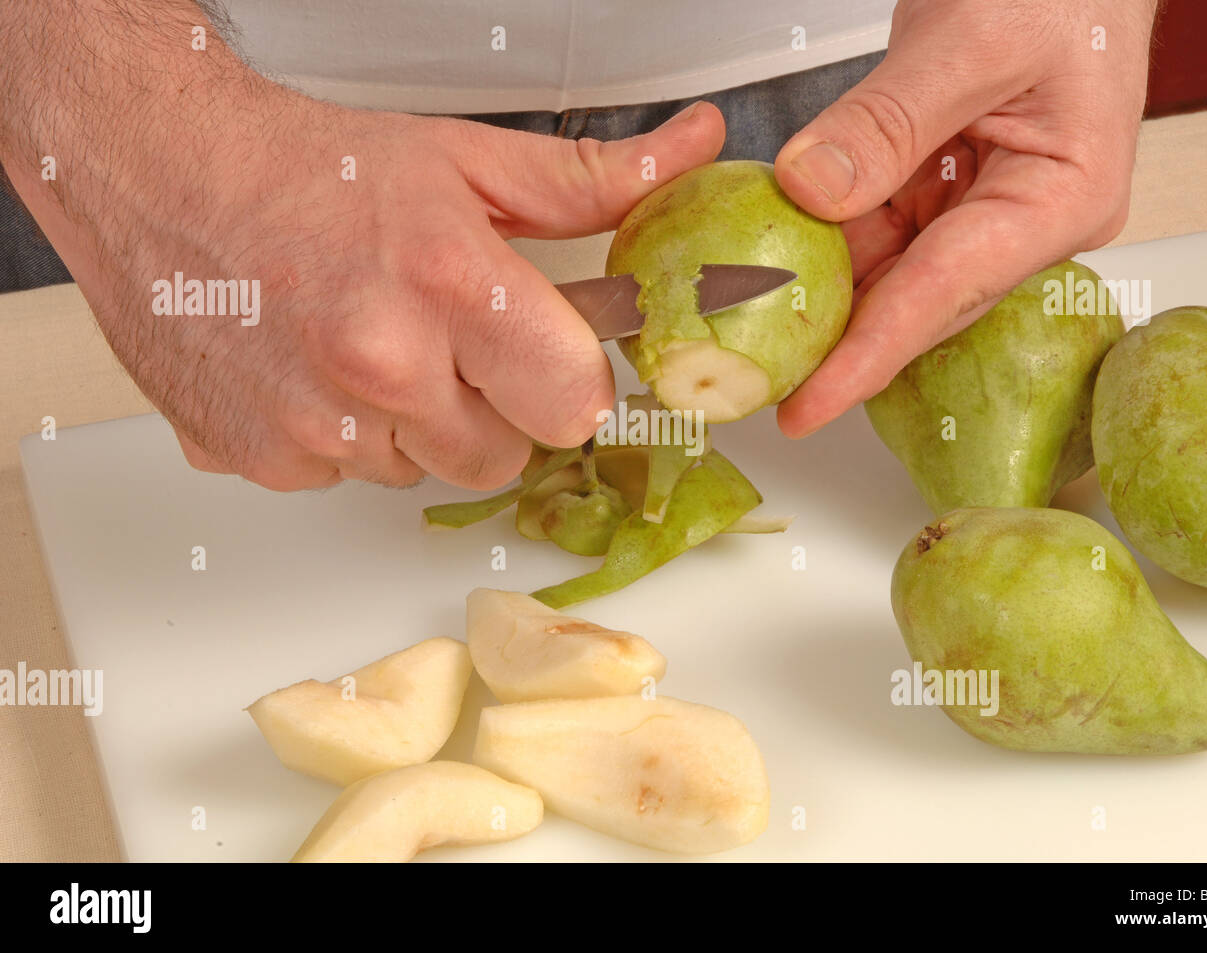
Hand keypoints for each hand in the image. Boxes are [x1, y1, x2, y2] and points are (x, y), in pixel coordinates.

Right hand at [1, 1, 724, 489]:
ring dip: (410, 425)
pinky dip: (339, 437)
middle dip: (490, 409)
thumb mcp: (464, 161)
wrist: (156, 168)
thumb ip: (590, 179)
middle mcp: (384, 365)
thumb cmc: (307, 167)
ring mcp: (316, 422)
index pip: (573, 406)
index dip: (565, 382)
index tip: (544, 357)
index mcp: (453, 286)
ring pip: (419, 472)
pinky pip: (340, 478)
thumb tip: (688, 150)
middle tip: (445, 340)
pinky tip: (312, 370)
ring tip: (368, 343)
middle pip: (502, 457)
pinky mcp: (257, 458)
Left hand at [773, 0, 1158, 435]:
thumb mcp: (970, 40)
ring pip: (885, 267)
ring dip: (816, 288)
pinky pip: (874, 225)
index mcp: (1061, 200)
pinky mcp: (943, 187)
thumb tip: (809, 192)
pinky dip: (820, 236)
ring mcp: (981, 207)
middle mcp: (1022, 220)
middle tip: (749, 380)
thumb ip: (888, 120)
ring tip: (742, 324)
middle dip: (833, 339)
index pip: (946, 293)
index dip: (869, 357)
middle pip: (913, 297)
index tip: (807, 410)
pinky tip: (767, 252)